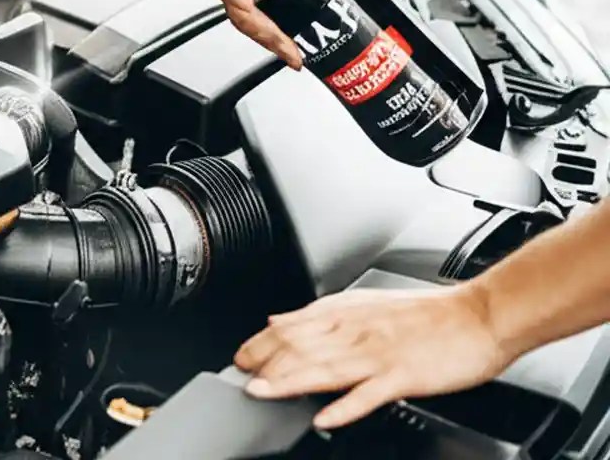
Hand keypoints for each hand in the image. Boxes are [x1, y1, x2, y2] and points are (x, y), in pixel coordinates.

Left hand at [233, 285, 513, 429]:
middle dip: (265, 363)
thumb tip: (278, 320)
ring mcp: (379, 355)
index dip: (261, 343)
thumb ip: (320, 315)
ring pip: (325, 368)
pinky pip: (369, 394)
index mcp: (347, 314)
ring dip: (289, 381)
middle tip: (240, 378)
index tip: (240, 358)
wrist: (481, 315)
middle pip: (301, 347)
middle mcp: (357, 332)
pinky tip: (323, 418)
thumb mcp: (365, 303)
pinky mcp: (404, 376)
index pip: (292, 327)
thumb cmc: (428, 314)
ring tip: (261, 393)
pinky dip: (345, 406)